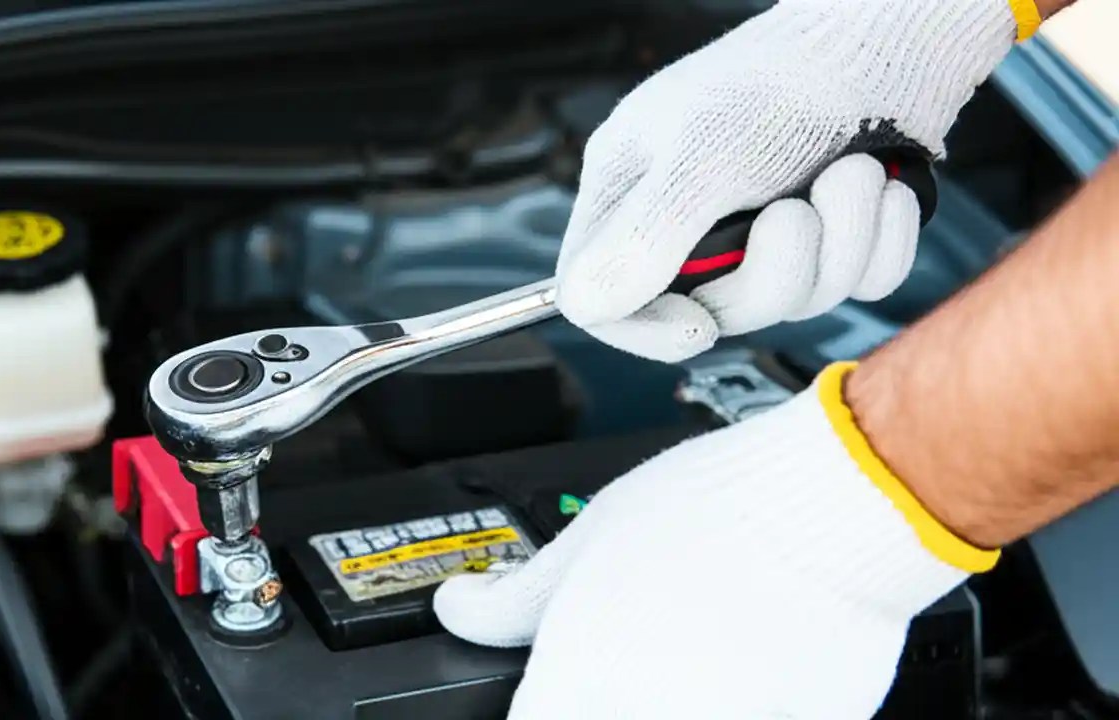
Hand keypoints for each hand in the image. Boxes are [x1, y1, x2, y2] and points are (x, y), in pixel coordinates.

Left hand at [433, 364, 999, 718]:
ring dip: (675, 697)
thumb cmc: (715, 512)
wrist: (833, 508)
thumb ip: (511, 599)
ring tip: (692, 653)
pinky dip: (740, 700)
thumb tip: (461, 607)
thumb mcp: (585, 540)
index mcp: (576, 690)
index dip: (533, 710)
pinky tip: (747, 663)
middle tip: (630, 663)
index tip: (548, 695)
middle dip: (605, 702)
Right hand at [555, 0, 1018, 361]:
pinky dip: (881, 238)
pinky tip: (880, 188)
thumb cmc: (781, 80)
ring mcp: (761, 235)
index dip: (643, 329)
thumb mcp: (699, 158)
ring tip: (851, 173)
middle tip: (796, 210)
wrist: (887, 43)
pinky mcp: (832, 239)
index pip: (598, 298)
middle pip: (713, 313)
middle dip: (775, 269)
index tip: (698, 324)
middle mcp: (688, 222)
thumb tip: (586, 305)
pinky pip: (858, 283)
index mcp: (630, 195)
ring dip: (841, 240)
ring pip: (797, 301)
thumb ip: (642, 238)